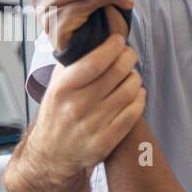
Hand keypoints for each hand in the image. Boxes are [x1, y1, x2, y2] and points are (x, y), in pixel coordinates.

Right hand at [30, 36, 146, 178]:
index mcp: (63, 88)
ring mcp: (93, 125)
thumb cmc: (57, 114)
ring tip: (132, 75)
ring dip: (136, 78)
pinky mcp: (106, 141)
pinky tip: (137, 93)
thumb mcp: (55, 85)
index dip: (112, 48)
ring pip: (129, 92)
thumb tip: (92, 38)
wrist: (51, 154)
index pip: (94, 62)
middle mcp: (77, 106)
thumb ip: (72, 64)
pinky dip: (139, 99)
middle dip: (129, 59)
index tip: (119, 41)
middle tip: (130, 55)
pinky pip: (133, 113)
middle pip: (117, 74)